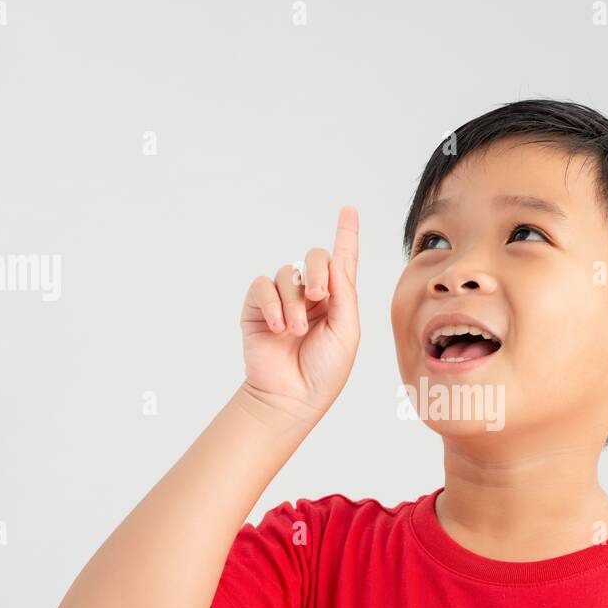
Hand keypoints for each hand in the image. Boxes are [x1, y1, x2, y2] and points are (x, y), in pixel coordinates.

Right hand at [239, 206, 359, 418]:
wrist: (292, 397)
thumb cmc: (324, 370)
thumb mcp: (347, 331)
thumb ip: (343, 293)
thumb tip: (334, 261)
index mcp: (337, 300)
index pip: (341, 261)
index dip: (346, 234)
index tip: (349, 209)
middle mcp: (310, 296)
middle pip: (313, 258)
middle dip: (316, 271)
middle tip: (318, 296)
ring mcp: (282, 301)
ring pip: (287, 274)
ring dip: (294, 303)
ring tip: (295, 331)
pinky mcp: (258, 308)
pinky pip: (263, 286)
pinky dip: (273, 304)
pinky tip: (278, 327)